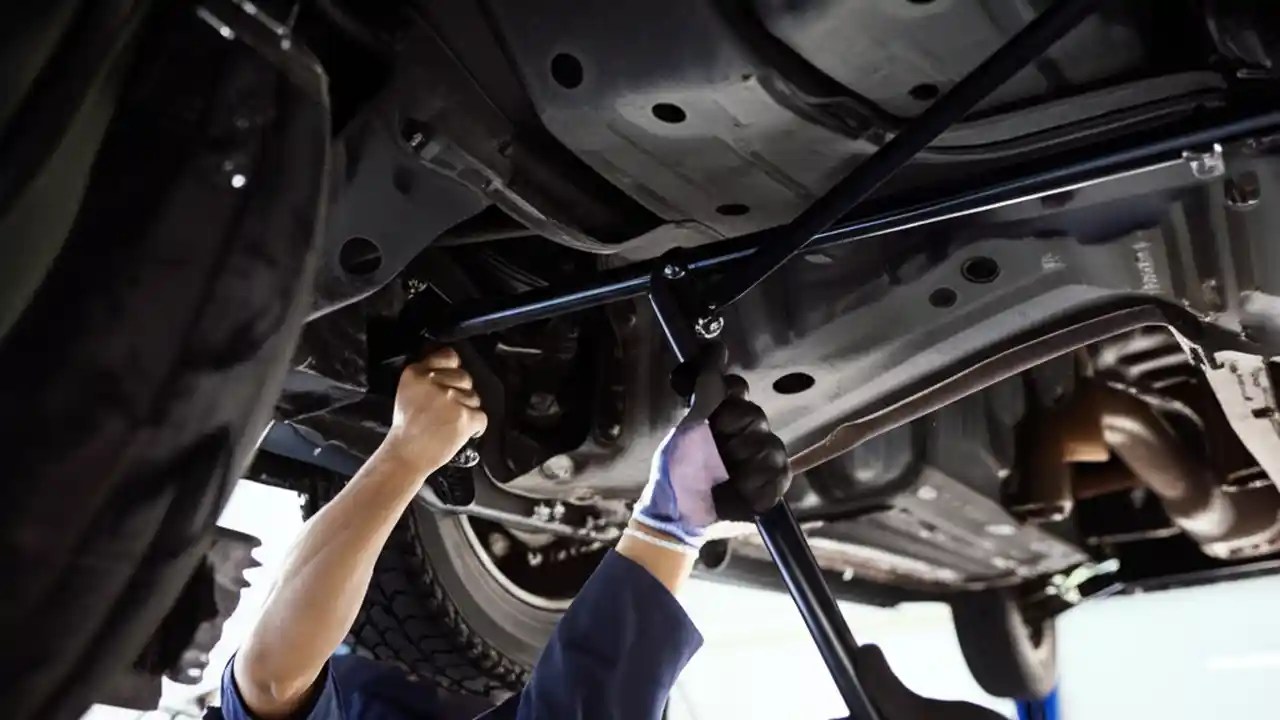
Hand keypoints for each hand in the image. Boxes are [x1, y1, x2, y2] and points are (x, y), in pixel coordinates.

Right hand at [381, 347, 486, 477]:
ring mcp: (450, 398)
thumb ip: (427, 376)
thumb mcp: (407, 392)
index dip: (453, 369)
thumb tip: (452, 366)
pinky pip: (482, 417)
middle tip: (446, 409)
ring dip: (467, 411)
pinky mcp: (464, 416)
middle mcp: (434, 381)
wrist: (405, 455)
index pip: (449, 356)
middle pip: (465, 377)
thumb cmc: (406, 429)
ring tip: (448, 423)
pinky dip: (476, 428)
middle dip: (461, 393)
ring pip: (474, 398)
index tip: (450, 381)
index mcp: (416, 372)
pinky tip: (460, 432)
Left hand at [632, 344, 790, 546]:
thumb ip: (706, 388)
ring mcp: (759, 460)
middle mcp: (743, 434)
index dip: (728, 399)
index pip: (737, 389)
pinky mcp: (770, 487)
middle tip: (715, 450)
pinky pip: (780, 475)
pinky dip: (759, 483)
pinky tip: (741, 489)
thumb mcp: (689, 426)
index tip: (714, 417)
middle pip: (756, 416)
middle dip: (734, 432)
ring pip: (771, 446)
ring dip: (745, 461)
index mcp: (721, 417)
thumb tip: (717, 346)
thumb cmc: (677, 470)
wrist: (677, 515)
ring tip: (725, 475)